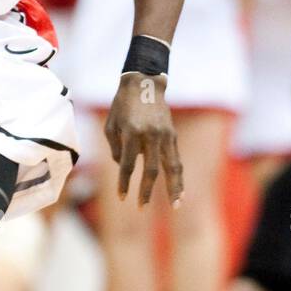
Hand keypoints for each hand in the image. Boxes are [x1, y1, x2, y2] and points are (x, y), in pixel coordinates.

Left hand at [104, 73, 183, 205]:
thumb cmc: (122, 105)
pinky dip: (179, 176)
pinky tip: (180, 190)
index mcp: (132, 133)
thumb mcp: (110, 125)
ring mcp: (165, 135)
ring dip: (174, 188)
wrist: (144, 83)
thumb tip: (124, 168)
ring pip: (172, 166)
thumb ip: (116, 149)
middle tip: (142, 207)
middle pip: (152, 169)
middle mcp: (151, 135)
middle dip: (147, 191)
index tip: (122, 197)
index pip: (128, 165)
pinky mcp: (172, 135)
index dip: (125, 183)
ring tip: (176, 205)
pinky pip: (176, 159)